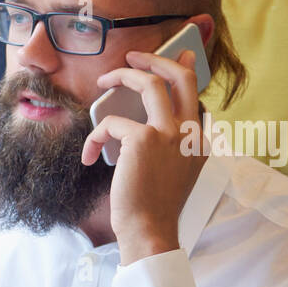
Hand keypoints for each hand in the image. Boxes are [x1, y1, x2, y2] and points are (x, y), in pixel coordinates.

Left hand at [79, 48, 206, 264]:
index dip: (183, 71)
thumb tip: (150, 123)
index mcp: (199, 140)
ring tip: (103, 82)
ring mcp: (170, 133)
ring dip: (122, 76)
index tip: (178, 56)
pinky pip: (111, 123)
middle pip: (180, 76)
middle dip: (156, 59)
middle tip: (134, 57)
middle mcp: (190, 132)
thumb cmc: (153, 206)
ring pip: (148, 84)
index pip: (194, 94)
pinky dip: (94, 136)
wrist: (149, 230)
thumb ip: (170, 145)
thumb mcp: (171, 172)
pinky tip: (88, 155)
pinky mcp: (143, 139)